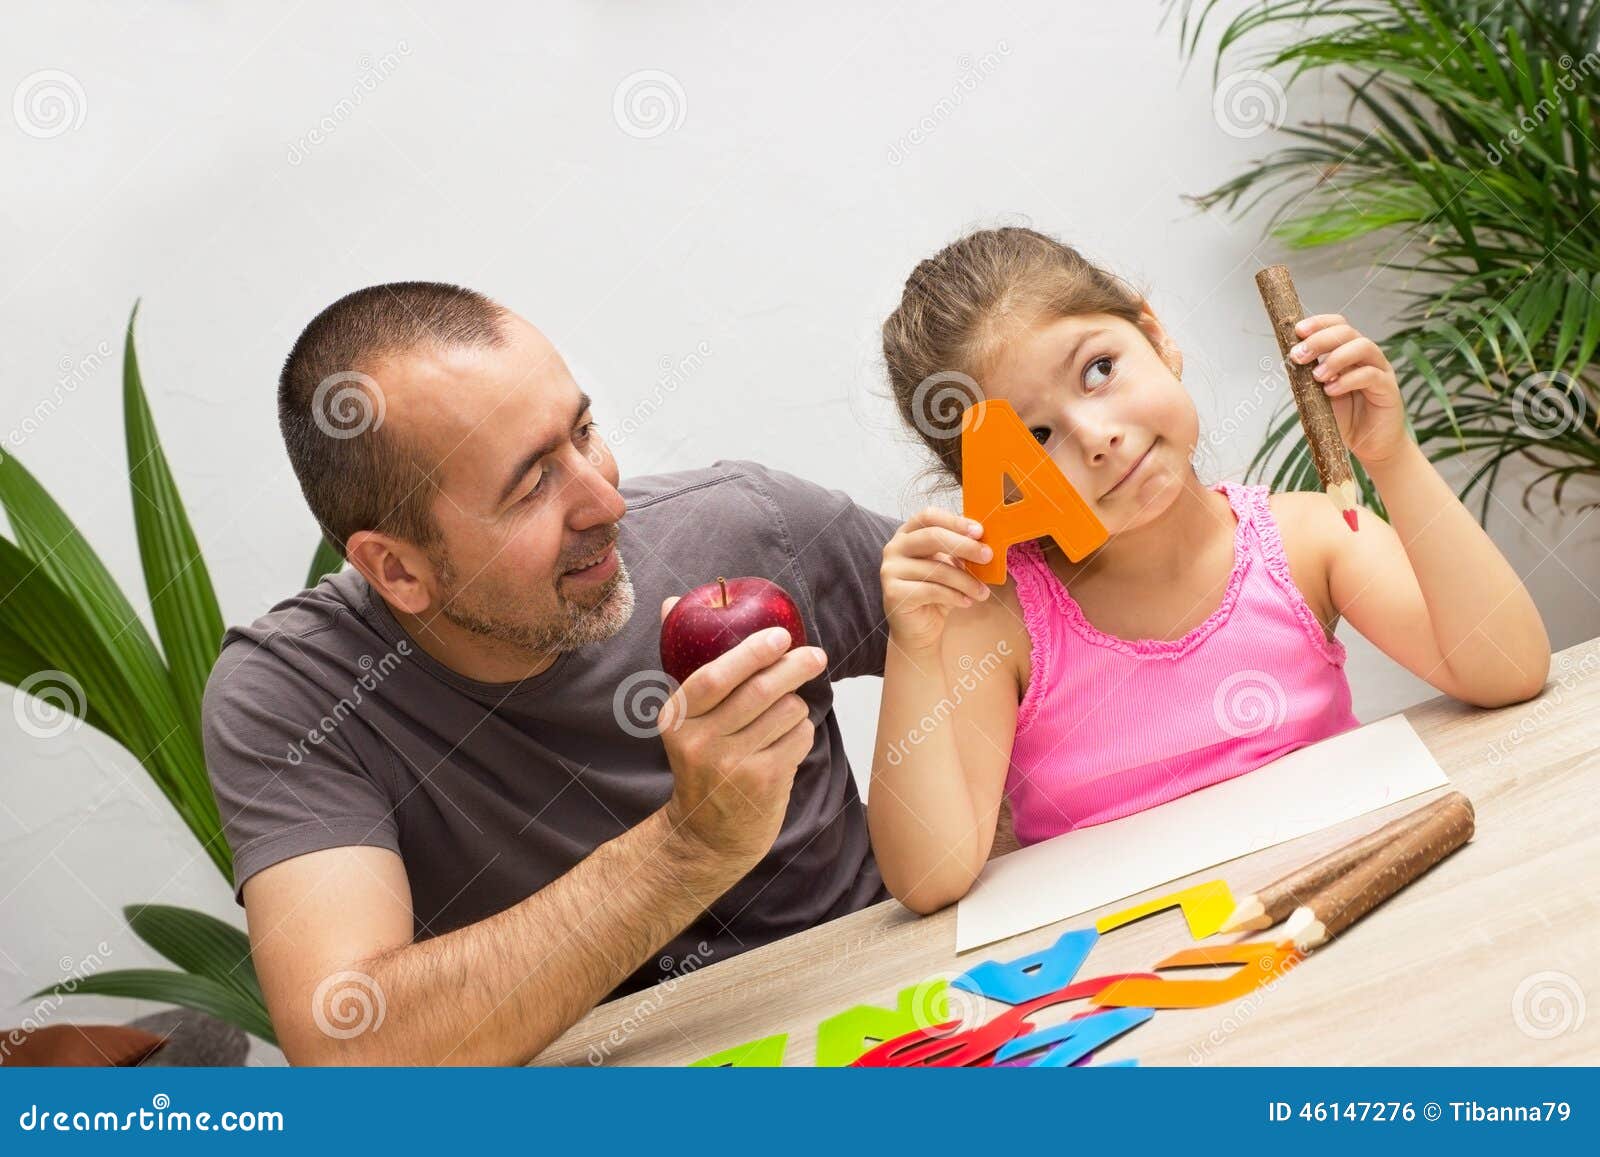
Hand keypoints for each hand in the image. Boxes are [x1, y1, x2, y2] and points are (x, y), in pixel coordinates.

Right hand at [655, 598, 826, 866]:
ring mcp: (732, 767)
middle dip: (794, 666)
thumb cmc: (701, 762)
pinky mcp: (763, 784)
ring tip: (786, 714)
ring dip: (796, 706)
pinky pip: (799, 738)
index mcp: (676, 719)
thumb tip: (672, 602)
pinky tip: (787, 741)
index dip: (750, 652)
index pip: (712, 677)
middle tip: (816, 655)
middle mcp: (699, 744)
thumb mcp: (683, 719)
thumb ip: (684, 661)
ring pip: (786, 713)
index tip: (780, 634)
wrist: (705, 835)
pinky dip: (802, 732)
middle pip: (759, 691)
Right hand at [880, 507, 992, 653]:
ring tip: (983, 592)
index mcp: (907, 534)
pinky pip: (931, 590)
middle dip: (964, 546)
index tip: (979, 531)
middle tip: (987, 556)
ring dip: (966, 581)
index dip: (955, 521)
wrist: (918, 629)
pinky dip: (955, 596)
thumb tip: (985, 543)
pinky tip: (966, 602)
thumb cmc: (936, 594)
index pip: (928, 516)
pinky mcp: (893, 593)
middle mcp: (894, 548)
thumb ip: (960, 552)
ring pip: (936, 568)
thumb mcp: (950, 567)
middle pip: (932, 537)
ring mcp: (890, 570)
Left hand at [1291, 314, 1411, 466]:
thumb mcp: (1319, 396)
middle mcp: (1366, 356)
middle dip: (1320, 340)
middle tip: (1299, 356)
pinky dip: (1348, 380)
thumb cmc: (1344, 418)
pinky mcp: (1389, 388)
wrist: (1370, 445)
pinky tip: (1331, 391)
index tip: (1297, 330)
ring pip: (1363, 347)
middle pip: (1347, 332)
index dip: (1319, 323)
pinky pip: (1370, 375)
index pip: (1338, 326)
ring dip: (1335, 358)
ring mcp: (1380, 370)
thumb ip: (1308, 378)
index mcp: (1349, 352)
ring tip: (1317, 376)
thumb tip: (1289, 360)